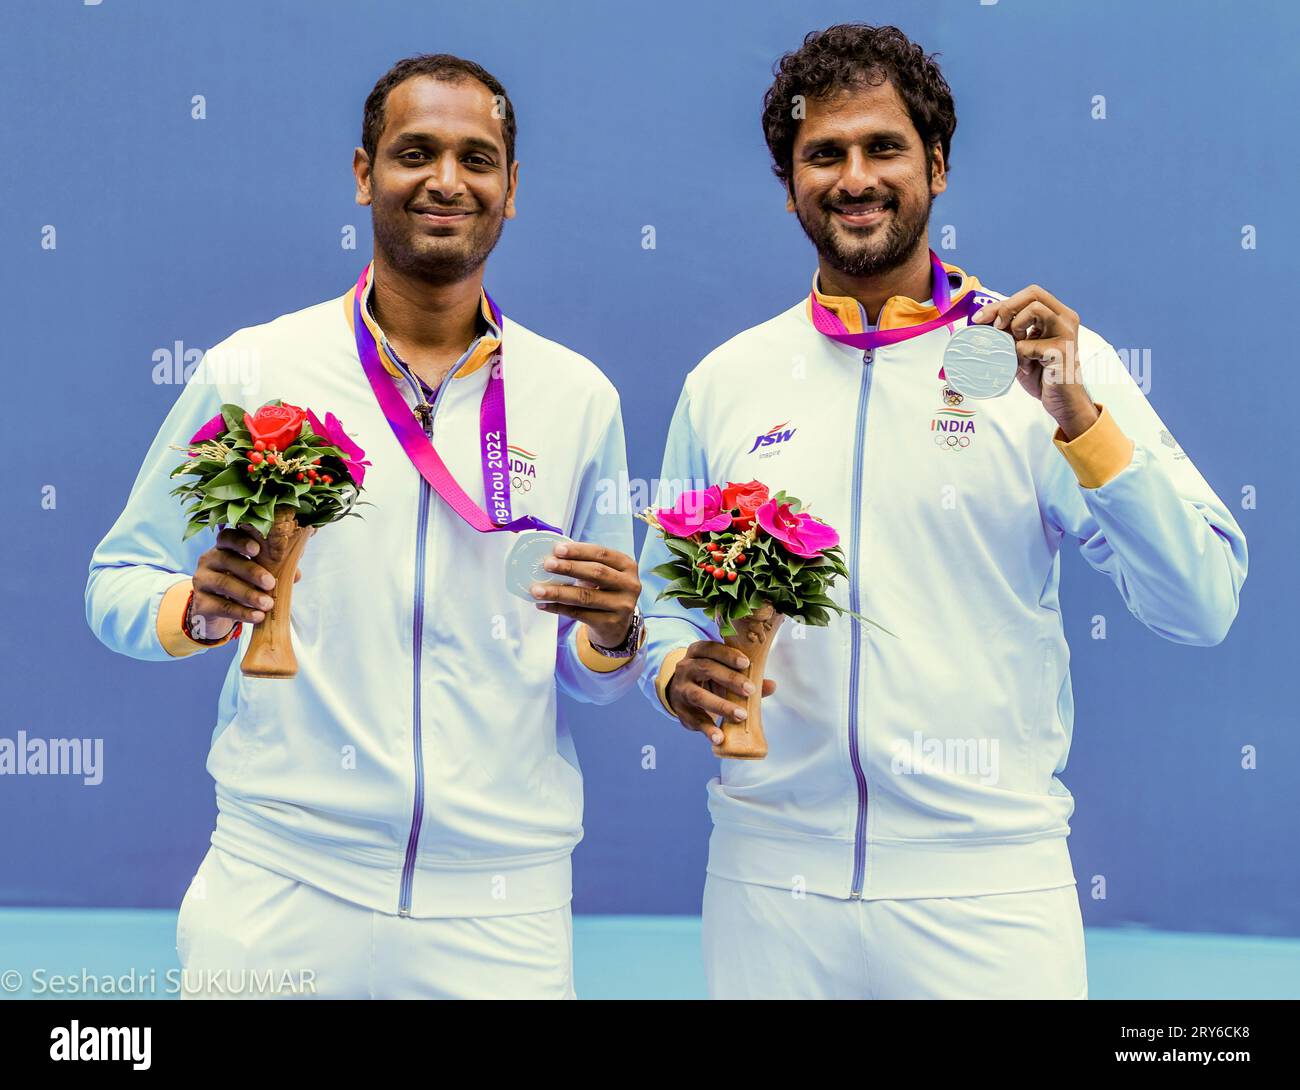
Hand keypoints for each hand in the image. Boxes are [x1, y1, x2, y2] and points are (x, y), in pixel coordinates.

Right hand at [189, 523, 301, 640]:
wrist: (217, 613)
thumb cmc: (242, 585)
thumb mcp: (256, 575)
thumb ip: (275, 569)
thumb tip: (296, 574)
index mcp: (223, 548)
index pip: (227, 537)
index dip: (241, 541)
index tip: (257, 549)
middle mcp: (208, 560)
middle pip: (227, 560)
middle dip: (252, 571)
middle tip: (271, 583)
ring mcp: (201, 581)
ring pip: (224, 584)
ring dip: (249, 594)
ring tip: (268, 604)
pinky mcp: (200, 603)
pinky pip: (221, 606)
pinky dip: (241, 612)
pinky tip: (257, 616)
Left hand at [530, 542, 640, 649]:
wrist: (618, 625)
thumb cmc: (606, 591)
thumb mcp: (605, 574)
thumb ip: (585, 564)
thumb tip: (552, 556)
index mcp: (627, 566)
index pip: (602, 554)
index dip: (579, 551)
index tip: (557, 549)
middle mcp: (629, 585)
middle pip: (596, 573)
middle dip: (569, 568)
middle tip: (547, 565)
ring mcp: (622, 606)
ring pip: (585, 596)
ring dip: (558, 592)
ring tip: (537, 589)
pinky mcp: (610, 623)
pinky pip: (579, 614)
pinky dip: (558, 608)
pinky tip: (544, 604)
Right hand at [666, 641, 776, 745]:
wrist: (680, 692)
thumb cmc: (709, 678)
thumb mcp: (723, 672)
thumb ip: (746, 677)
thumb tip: (772, 685)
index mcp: (697, 653)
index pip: (710, 649)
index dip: (728, 655)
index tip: (746, 663)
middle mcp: (686, 668)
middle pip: (706, 669)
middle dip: (730, 678)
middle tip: (750, 690)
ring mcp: (681, 689)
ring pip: (698, 695)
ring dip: (721, 706)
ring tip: (741, 715)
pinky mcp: (681, 711)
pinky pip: (695, 720)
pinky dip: (708, 729)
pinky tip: (719, 737)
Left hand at [971, 285, 1099, 439]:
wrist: (1061, 401)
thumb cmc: (1042, 375)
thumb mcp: (1021, 349)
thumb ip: (1008, 334)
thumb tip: (981, 322)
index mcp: (1056, 314)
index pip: (1029, 295)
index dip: (1001, 303)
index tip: (979, 318)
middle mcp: (1065, 318)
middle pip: (1033, 293)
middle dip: (1006, 307)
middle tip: (995, 327)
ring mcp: (1066, 332)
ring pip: (1035, 309)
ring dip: (1016, 326)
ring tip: (1015, 347)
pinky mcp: (1062, 350)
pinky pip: (1029, 344)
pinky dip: (1020, 355)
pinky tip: (1026, 367)